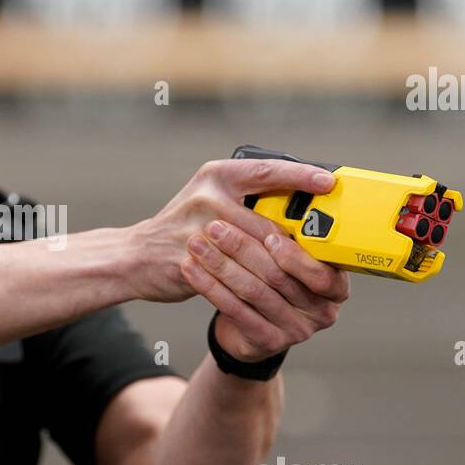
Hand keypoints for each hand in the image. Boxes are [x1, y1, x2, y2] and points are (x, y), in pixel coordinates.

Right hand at [128, 156, 338, 303]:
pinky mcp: (190, 262)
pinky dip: (259, 287)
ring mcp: (197, 230)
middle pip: (269, 223)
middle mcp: (207, 197)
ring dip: (283, 270)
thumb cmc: (183, 228)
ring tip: (305, 278)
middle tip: (324, 252)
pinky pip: (236, 277)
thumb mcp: (211, 199)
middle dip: (297, 243)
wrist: (136, 256)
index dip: (301, 176)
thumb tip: (300, 214)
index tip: (328, 182)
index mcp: (216, 176)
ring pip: (257, 254)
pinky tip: (275, 293)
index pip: (267, 171)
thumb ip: (247, 201)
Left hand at [187, 216, 349, 363]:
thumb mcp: (288, 255)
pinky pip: (234, 309)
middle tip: (215, 226)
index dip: (295, 253)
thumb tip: (278, 188)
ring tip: (196, 243)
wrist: (254, 328)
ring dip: (221, 264)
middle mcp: (323, 310)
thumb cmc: (273, 279)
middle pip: (280, 276)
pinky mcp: (267, 341)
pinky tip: (191, 268)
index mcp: (336, 283)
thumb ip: (291, 231)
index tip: (268, 233)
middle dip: (244, 248)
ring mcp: (297, 330)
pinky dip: (209, 286)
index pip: (322, 269)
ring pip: (253, 291)